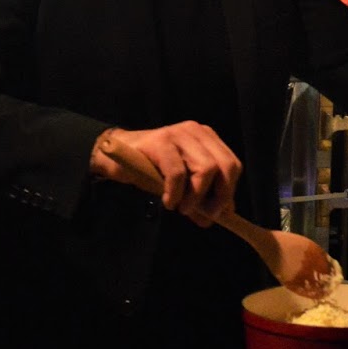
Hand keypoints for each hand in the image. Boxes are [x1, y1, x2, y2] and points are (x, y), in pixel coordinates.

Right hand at [90, 121, 241, 226]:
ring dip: (196, 197)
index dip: (229, 191)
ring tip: (182, 208)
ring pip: (206, 169)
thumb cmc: (152, 168)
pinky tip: (168, 202)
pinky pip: (178, 173)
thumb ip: (202, 196)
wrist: (114, 154)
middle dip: (220, 196)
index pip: (232, 165)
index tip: (219, 212)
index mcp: (207, 139)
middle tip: (203, 214)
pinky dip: (176, 193)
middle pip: (225, 166)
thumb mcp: (183, 183)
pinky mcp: (161, 142)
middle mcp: (197, 132)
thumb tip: (222, 216)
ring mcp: (179, 134)